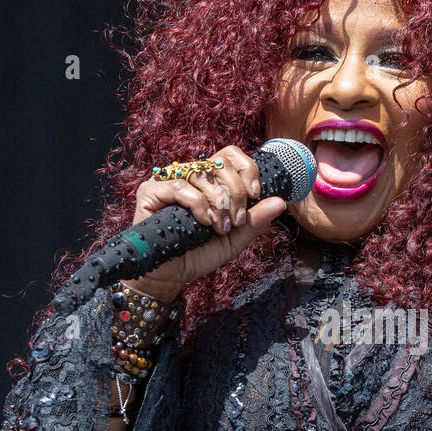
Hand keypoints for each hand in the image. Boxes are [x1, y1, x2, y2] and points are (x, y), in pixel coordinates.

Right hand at [123, 145, 287, 303]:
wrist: (171, 275)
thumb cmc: (200, 254)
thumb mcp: (235, 239)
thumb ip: (255, 220)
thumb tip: (280, 201)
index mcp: (209, 181)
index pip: (230, 155)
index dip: (247, 169)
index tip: (255, 193)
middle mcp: (189, 176)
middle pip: (220, 163)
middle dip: (235, 193)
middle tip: (236, 221)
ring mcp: (169, 181)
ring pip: (202, 175)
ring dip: (218, 203)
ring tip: (219, 227)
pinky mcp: (151, 191)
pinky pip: (180, 186)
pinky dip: (198, 204)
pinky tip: (204, 222)